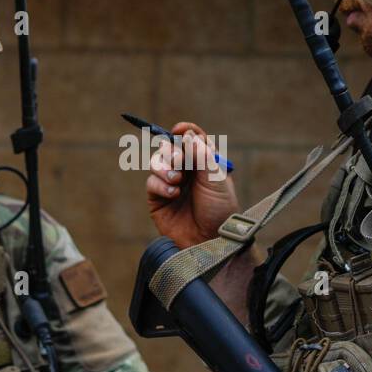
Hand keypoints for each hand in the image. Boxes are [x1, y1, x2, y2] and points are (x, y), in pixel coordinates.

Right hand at [144, 121, 239, 247]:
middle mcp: (187, 170)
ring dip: (164, 166)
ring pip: (157, 161)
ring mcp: (171, 183)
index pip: (192, 139)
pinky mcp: (158, 198)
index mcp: (205, 162)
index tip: (179, 130)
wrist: (209, 241)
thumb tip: (187, 134)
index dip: (184, 131)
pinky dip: (161, 184)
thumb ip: (202, 156)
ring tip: (177, 180)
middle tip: (181, 163)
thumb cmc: (219, 212)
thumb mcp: (217, 181)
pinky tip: (173, 194)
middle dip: (173, 151)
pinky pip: (152, 181)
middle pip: (170, 147)